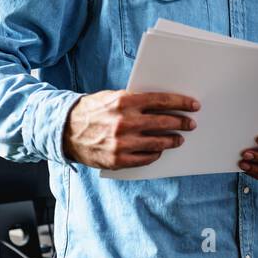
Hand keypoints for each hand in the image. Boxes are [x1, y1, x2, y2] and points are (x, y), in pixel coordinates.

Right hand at [62, 90, 198, 168]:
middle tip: (190, 124)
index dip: (181, 103)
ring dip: (173, 140)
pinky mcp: (118, 159)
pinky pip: (146, 158)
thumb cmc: (91, 111)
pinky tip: (159, 151)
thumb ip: (135, 100)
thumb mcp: (111, 97)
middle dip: (182, 123)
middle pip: (164, 122)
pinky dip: (156, 154)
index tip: (193, 105)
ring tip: (179, 139)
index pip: (161, 100)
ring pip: (158, 143)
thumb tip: (163, 104)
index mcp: (124, 101)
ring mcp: (122, 142)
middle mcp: (125, 122)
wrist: (64, 130)